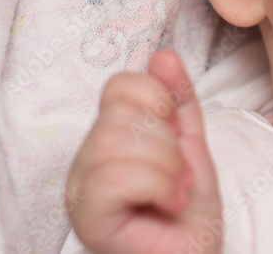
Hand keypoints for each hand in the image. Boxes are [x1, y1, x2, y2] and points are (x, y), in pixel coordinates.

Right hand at [66, 50, 222, 253]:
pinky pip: (114, 175)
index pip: (119, 85)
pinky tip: (168, 203)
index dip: (158, 99)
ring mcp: (81, 190)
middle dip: (168, 143)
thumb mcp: (191, 144)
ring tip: (175, 192)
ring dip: (166, 167)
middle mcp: (86, 160)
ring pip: (116, 142)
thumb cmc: (189, 213)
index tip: (176, 134)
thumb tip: (164, 54)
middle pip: (120, 114)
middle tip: (178, 175)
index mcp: (108, 137)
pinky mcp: (86, 217)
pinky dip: (157, 186)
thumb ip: (178, 100)